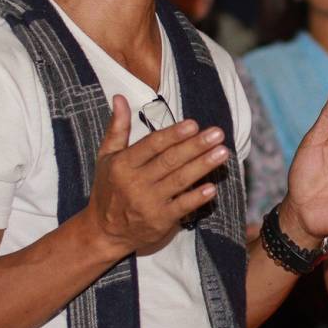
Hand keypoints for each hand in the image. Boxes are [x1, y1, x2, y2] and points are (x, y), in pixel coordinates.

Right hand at [84, 95, 232, 255]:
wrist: (104, 231)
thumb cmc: (108, 188)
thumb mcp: (106, 157)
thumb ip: (117, 128)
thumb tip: (120, 97)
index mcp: (123, 164)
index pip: (152, 145)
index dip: (173, 134)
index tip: (193, 124)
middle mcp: (135, 183)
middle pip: (170, 161)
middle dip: (196, 146)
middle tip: (217, 134)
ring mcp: (148, 203)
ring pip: (180, 181)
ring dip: (203, 166)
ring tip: (223, 153)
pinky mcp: (160, 220)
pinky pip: (182, 207)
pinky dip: (197, 197)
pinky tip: (212, 187)